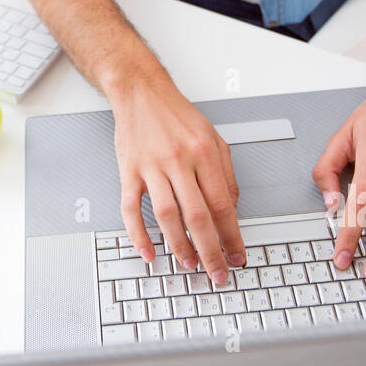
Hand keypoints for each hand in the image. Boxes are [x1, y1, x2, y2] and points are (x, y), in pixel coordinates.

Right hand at [110, 70, 243, 286]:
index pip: (223, 205)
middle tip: (217, 272)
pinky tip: (148, 252)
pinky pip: (131, 209)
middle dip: (210, 250)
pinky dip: (138, 235)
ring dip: (179, 246)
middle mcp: (179, 160)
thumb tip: (232, 210)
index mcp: (204, 153)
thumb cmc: (177, 116)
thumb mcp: (214, 137)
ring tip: (189, 264)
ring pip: (166, 216)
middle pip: (198, 216)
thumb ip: (225, 174)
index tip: (237, 255)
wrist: (141, 92)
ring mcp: (151, 166)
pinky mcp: (129, 171)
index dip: (232, 236)